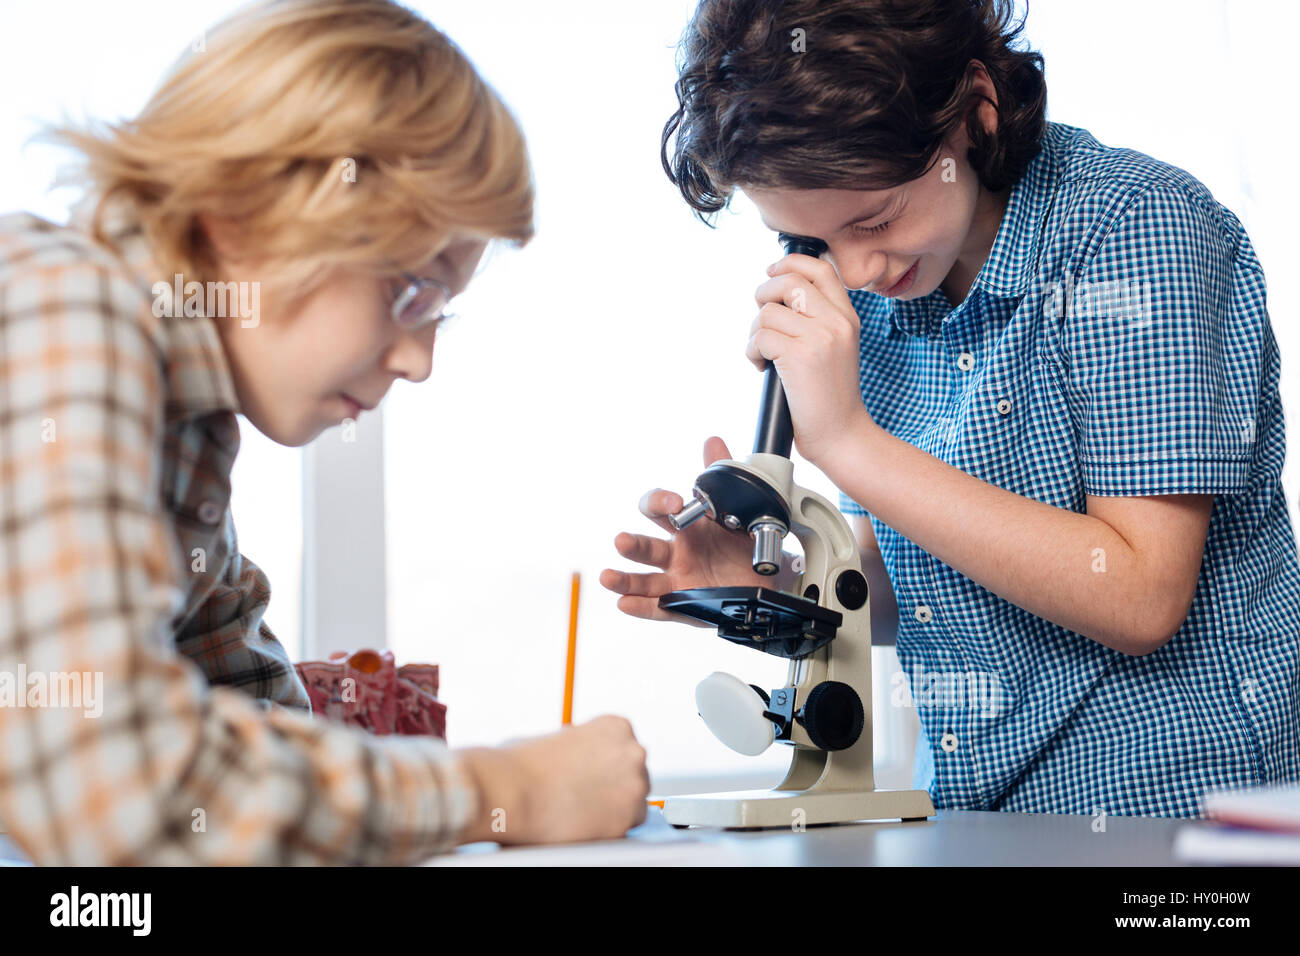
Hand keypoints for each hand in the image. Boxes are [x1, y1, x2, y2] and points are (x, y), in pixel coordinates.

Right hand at [456, 715, 648, 844]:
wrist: (512, 790)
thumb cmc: (523, 763)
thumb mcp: (558, 737)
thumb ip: (582, 746)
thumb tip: (584, 761)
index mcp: (617, 726)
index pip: (625, 748)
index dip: (606, 764)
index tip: (591, 773)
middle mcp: (634, 752)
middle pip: (635, 775)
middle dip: (614, 786)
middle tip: (586, 796)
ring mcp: (634, 786)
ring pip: (634, 803)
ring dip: (614, 809)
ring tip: (580, 811)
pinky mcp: (628, 819)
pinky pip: (626, 828)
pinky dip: (608, 829)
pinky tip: (583, 824)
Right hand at [600, 436, 768, 624]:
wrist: (769, 575)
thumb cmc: (741, 539)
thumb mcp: (736, 506)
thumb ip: (721, 474)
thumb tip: (712, 442)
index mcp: (684, 525)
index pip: (657, 509)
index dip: (660, 503)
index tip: (673, 503)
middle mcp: (674, 552)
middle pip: (644, 547)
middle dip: (632, 544)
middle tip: (622, 541)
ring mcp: (676, 580)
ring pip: (643, 580)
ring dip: (623, 579)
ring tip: (607, 577)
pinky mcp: (682, 605)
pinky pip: (659, 607)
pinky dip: (640, 606)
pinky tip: (624, 603)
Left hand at [747, 251, 875, 467]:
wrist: (841, 435)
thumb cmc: (829, 397)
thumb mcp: (834, 349)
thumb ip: (816, 320)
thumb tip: (775, 293)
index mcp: (848, 317)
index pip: (821, 269)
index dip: (790, 263)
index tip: (771, 273)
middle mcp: (838, 322)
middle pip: (789, 281)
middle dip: (763, 295)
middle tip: (761, 322)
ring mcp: (821, 337)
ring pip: (768, 311)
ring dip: (755, 333)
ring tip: (764, 355)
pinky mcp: (800, 356)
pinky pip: (760, 336)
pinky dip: (751, 352)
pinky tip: (762, 368)